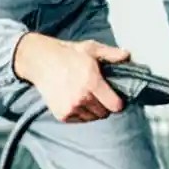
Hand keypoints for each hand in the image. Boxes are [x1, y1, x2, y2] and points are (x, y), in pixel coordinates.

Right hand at [12, 33, 130, 121]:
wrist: (41, 61)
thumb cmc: (69, 54)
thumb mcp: (91, 48)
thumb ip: (111, 54)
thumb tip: (128, 55)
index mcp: (92, 82)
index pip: (115, 106)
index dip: (118, 102)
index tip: (116, 96)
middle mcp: (81, 98)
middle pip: (104, 113)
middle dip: (106, 105)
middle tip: (99, 93)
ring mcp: (71, 108)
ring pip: (93, 117)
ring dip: (93, 109)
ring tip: (87, 95)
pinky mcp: (62, 115)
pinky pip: (80, 120)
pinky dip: (81, 113)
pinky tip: (77, 99)